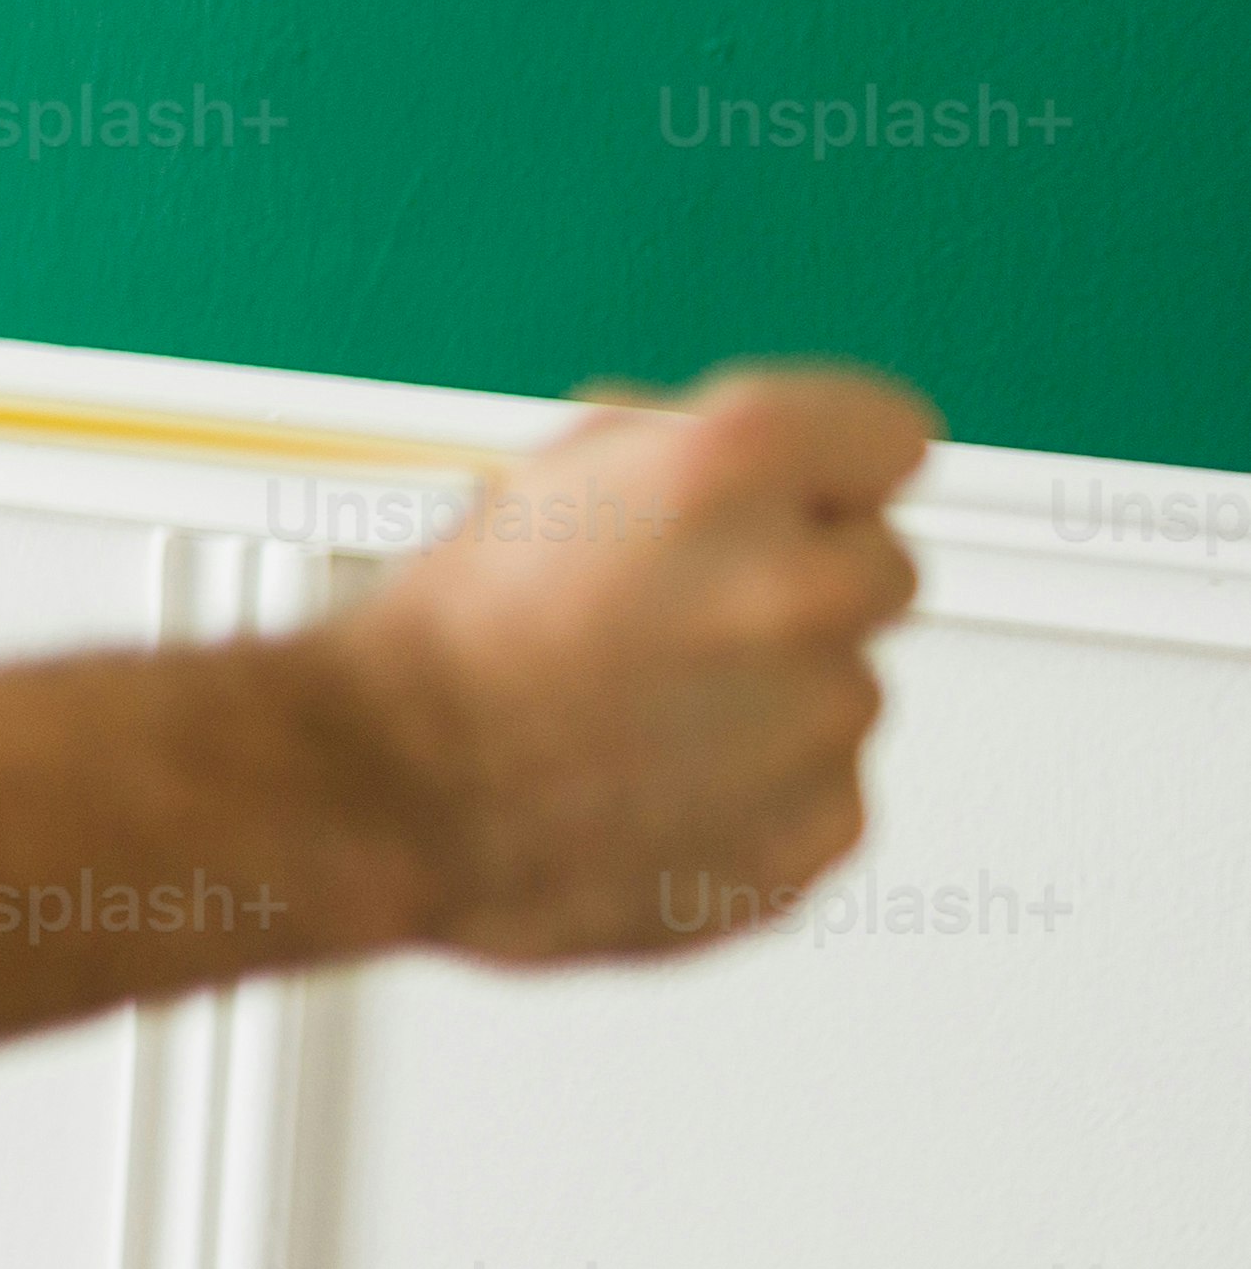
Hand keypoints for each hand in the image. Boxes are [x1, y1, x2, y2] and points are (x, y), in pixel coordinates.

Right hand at [331, 368, 932, 960]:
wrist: (377, 793)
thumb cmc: (443, 644)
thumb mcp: (549, 478)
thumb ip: (693, 459)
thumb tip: (779, 477)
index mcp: (731, 470)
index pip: (892, 435)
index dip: (831, 469)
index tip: (803, 497)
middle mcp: (795, 587)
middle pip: (881, 567)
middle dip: (796, 584)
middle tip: (674, 620)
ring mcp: (816, 722)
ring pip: (843, 690)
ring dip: (770, 697)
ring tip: (636, 714)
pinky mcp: (812, 833)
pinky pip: (823, 796)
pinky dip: (756, 796)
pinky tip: (652, 782)